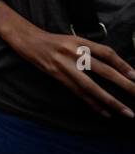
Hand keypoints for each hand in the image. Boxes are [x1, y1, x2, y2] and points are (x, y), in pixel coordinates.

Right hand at [0, 4, 134, 117]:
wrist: (28, 40)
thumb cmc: (53, 41)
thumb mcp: (73, 40)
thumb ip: (90, 50)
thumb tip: (113, 66)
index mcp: (80, 42)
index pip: (106, 53)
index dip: (122, 64)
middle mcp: (74, 54)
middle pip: (104, 71)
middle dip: (124, 84)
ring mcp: (65, 67)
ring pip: (92, 87)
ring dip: (111, 101)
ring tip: (127, 111)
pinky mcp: (58, 77)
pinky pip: (79, 93)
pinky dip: (93, 104)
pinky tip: (106, 112)